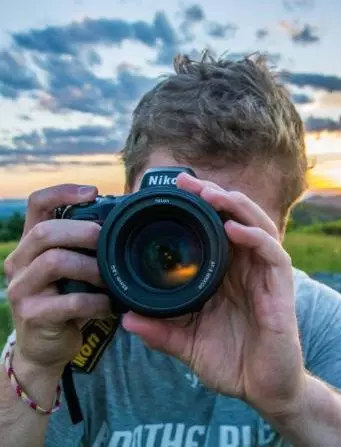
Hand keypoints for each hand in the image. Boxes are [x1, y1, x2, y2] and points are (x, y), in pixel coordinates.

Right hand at [4, 184, 110, 375]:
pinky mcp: (32, 314)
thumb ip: (84, 246)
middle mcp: (19, 261)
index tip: (93, 191)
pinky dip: (96, 301)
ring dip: (92, 267)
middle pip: (45, 232)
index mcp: (31, 244)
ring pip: (55, 261)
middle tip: (108, 240)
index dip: (62, 192)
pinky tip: (108, 305)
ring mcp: (22, 288)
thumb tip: (122, 221)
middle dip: (83, 231)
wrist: (45, 345)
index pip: (37, 205)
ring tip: (111, 278)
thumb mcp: (72, 268)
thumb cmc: (66, 298)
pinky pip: (70, 301)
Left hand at [122, 173, 304, 417]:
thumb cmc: (232, 362)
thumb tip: (126, 319)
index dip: (199, 208)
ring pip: (257, 226)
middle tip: (187, 183)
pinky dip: (254, 238)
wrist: (264, 389)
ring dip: (235, 206)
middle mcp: (247, 268)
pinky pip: (272, 254)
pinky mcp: (281, 289)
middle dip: (214, 196)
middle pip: (236, 217)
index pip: (216, 229)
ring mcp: (265, 275)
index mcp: (227, 274)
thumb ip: (161, 331)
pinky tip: (233, 229)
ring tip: (211, 195)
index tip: (172, 193)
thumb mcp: (189, 344)